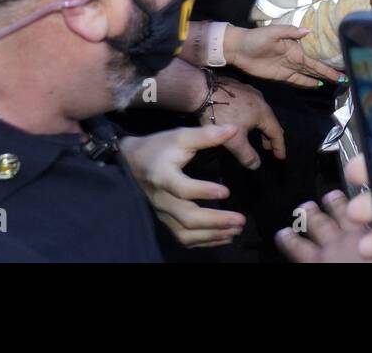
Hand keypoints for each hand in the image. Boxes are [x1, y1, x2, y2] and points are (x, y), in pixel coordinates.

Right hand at [119, 125, 246, 247]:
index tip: (226, 192)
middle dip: (215, 221)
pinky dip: (204, 241)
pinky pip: (183, 238)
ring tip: (236, 230)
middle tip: (240, 219)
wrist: (130, 163)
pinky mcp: (165, 221)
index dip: (203, 191)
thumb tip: (233, 129)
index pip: (182, 188)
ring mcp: (162, 213)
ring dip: (212, 235)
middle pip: (187, 217)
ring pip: (185, 233)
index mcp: (164, 176)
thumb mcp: (179, 136)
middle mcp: (162, 199)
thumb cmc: (158, 148)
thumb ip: (206, 135)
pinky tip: (224, 237)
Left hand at [205, 76, 285, 169]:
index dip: (279, 146)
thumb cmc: (221, 116)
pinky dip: (252, 116)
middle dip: (270, 137)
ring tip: (257, 136)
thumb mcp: (234, 141)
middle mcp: (260, 99)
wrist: (201, 90)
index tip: (280, 157)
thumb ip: (247, 155)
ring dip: (260, 126)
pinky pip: (250, 105)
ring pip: (260, 112)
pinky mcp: (237, 88)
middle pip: (270, 121)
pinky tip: (243, 120)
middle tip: (268, 149)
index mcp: (263, 112)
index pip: (277, 132)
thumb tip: (256, 166)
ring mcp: (249, 91)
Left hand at [225, 22, 342, 87]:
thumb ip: (290, 32)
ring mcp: (288, 68)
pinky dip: (307, 84)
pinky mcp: (280, 76)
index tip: (342, 69)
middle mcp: (295, 58)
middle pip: (316, 69)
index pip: (315, 59)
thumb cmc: (255, 38)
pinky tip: (316, 86)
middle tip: (345, 80)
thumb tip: (308, 31)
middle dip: (330, 74)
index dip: (328, 65)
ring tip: (336, 83)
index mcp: (296, 47)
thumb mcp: (272, 32)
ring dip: (321, 79)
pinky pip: (296, 81)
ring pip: (309, 75)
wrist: (238, 49)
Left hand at [276, 189, 371, 262]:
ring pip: (319, 223)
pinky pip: (296, 247)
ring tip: (305, 207)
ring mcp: (332, 247)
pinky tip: (282, 234)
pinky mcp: (314, 261)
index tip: (371, 191)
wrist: (366, 275)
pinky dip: (288, 239)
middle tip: (330, 196)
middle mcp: (356, 236)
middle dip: (335, 201)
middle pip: (345, 211)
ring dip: (311, 213)